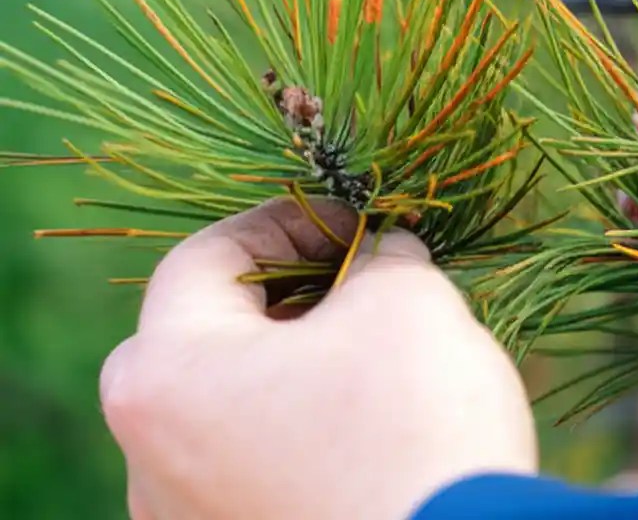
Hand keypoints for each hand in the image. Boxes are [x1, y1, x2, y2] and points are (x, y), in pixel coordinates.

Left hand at [99, 198, 536, 519]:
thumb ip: (381, 256)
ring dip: (294, 364)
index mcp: (165, 375)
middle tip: (356, 282)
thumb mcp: (406, 301)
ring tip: (373, 350)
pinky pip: (252, 464)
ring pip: (229, 406)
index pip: (206, 257)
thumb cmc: (414, 425)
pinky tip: (368, 423)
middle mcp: (149, 455)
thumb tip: (381, 252)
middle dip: (285, 297)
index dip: (287, 222)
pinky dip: (300, 428)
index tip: (356, 221)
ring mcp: (185, 515)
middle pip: (206, 336)